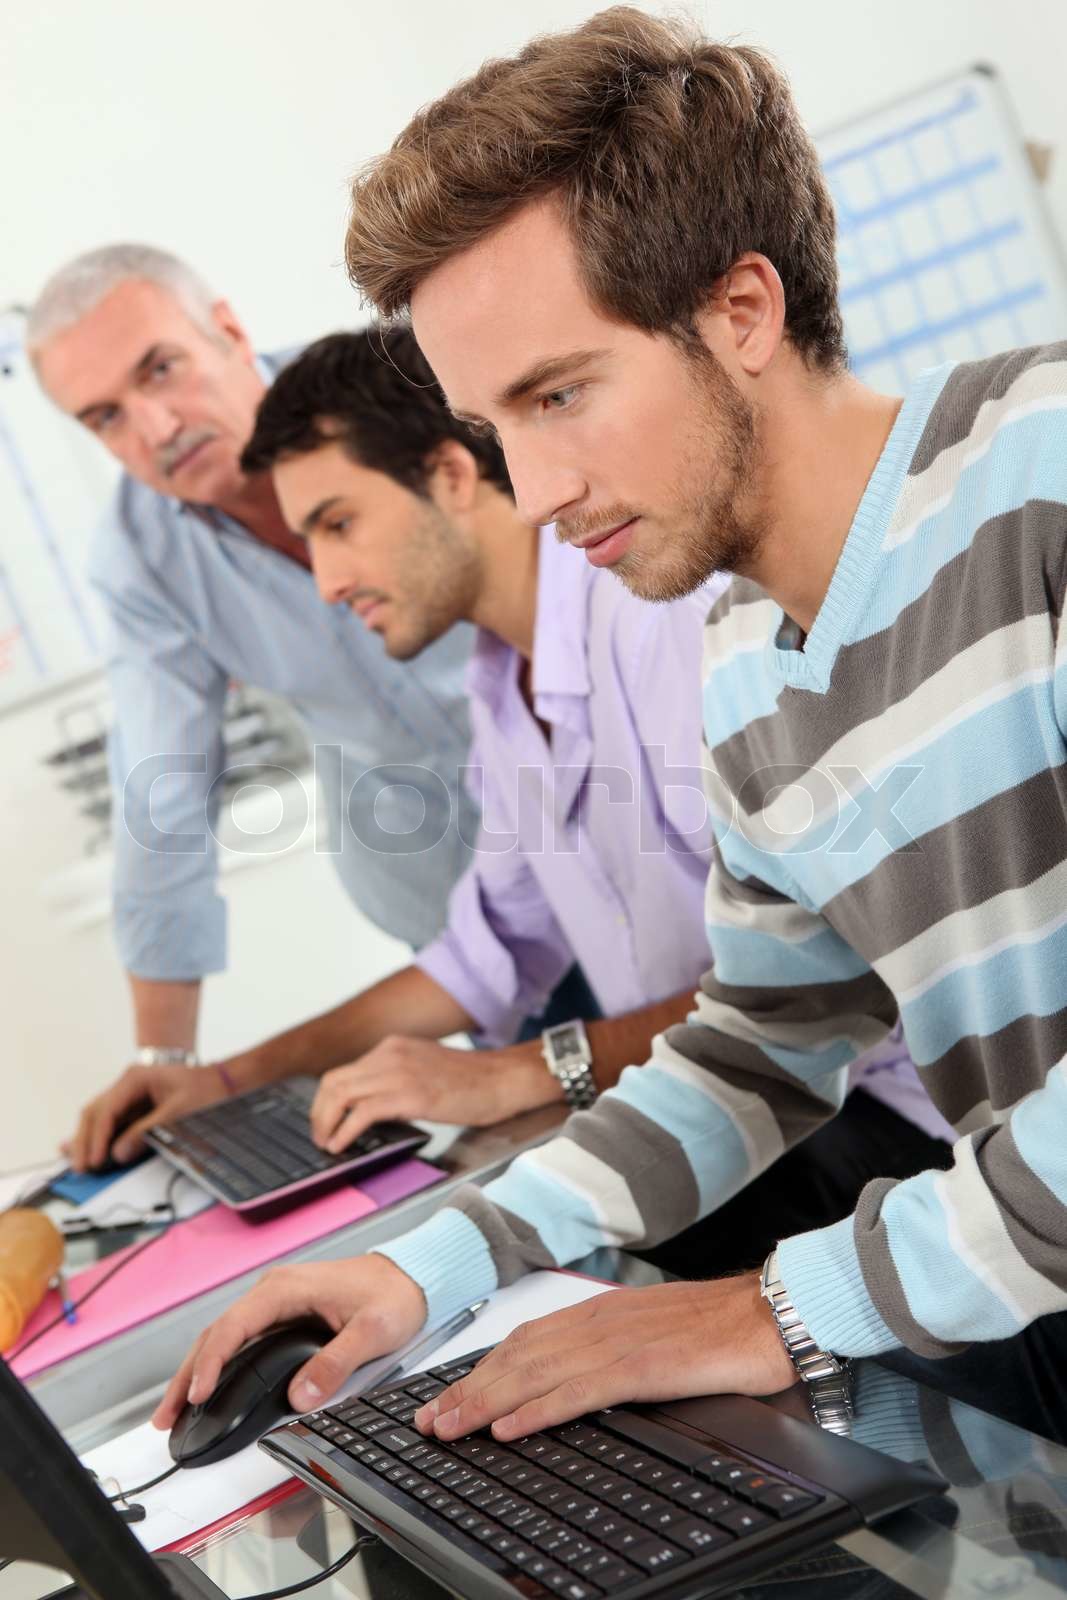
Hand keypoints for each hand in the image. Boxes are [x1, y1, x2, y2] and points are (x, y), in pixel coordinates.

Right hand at [64, 1062, 227, 1171]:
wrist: (225, 1082)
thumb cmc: (206, 1090)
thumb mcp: (178, 1112)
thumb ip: (146, 1132)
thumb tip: (118, 1154)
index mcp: (135, 1078)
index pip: (106, 1110)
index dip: (97, 1138)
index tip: (94, 1161)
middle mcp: (127, 1085)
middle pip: (94, 1112)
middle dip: (85, 1141)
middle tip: (80, 1169)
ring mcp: (130, 1096)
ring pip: (98, 1118)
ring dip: (89, 1141)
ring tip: (80, 1165)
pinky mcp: (136, 1108)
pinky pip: (112, 1123)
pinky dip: (101, 1139)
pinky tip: (91, 1154)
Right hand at [152, 1254, 425, 1429]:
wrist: (411, 1276)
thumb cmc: (393, 1295)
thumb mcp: (373, 1331)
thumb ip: (336, 1362)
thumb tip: (300, 1396)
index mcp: (286, 1289)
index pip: (234, 1327)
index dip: (212, 1362)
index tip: (199, 1395)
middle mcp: (272, 1292)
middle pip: (216, 1334)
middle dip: (187, 1376)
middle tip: (165, 1418)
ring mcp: (273, 1304)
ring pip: (222, 1339)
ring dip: (196, 1373)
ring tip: (173, 1412)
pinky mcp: (280, 1316)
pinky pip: (238, 1342)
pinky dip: (216, 1366)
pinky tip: (207, 1390)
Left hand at [310, 1037, 555, 1152]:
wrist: (504, 1079)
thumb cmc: (473, 1082)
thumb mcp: (425, 1070)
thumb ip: (396, 1080)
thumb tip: (370, 1110)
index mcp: (393, 1047)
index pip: (343, 1072)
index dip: (325, 1101)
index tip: (324, 1122)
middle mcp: (390, 1053)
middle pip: (333, 1081)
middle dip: (319, 1113)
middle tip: (319, 1137)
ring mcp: (399, 1071)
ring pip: (340, 1093)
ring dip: (325, 1123)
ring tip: (326, 1144)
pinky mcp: (410, 1094)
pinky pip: (362, 1112)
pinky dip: (344, 1131)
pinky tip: (342, 1145)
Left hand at [412, 1277, 796, 1442]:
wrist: (774, 1310)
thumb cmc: (723, 1327)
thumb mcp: (655, 1335)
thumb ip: (616, 1351)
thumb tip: (582, 1382)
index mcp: (602, 1313)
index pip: (525, 1341)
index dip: (481, 1370)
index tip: (448, 1395)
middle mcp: (600, 1322)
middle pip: (518, 1357)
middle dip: (468, 1390)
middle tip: (429, 1422)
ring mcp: (620, 1341)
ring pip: (536, 1373)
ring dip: (486, 1403)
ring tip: (451, 1428)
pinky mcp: (644, 1365)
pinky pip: (579, 1390)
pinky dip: (538, 1410)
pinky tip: (510, 1429)